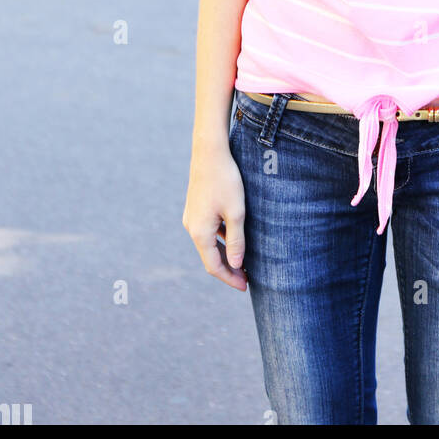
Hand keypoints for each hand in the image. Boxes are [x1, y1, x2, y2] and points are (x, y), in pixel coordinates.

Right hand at [183, 143, 247, 291]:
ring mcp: (192, 218)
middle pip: (210, 258)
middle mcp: (192, 228)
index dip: (230, 278)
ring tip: (244, 261)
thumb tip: (237, 264)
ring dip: (224, 255)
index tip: (246, 286)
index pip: (214, 266)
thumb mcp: (236, 212)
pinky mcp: (195, 208)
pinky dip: (220, 240)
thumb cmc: (226, 180)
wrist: (209, 152)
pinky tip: (234, 238)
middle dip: (228, 269)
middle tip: (247, 278)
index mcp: (200, 233)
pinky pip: (207, 231)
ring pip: (208, 244)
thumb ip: (236, 240)